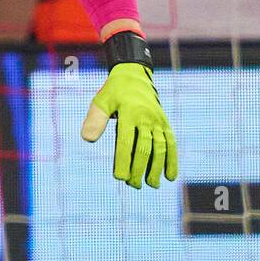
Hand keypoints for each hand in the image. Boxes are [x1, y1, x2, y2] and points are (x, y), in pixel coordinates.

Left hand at [81, 62, 177, 189]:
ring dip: (157, 168)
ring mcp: (157, 121)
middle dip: (139, 169)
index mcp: (128, 114)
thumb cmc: (113, 92)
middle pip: (144, 148)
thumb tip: (87, 139)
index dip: (123, 161)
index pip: (126, 143)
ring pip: (160, 148)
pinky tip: (170, 176)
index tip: (119, 178)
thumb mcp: (101, 101)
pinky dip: (172, 160)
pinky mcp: (165, 123)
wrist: (134, 75)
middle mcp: (146, 118)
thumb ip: (94, 119)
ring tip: (152, 184)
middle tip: (133, 185)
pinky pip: (171, 143)